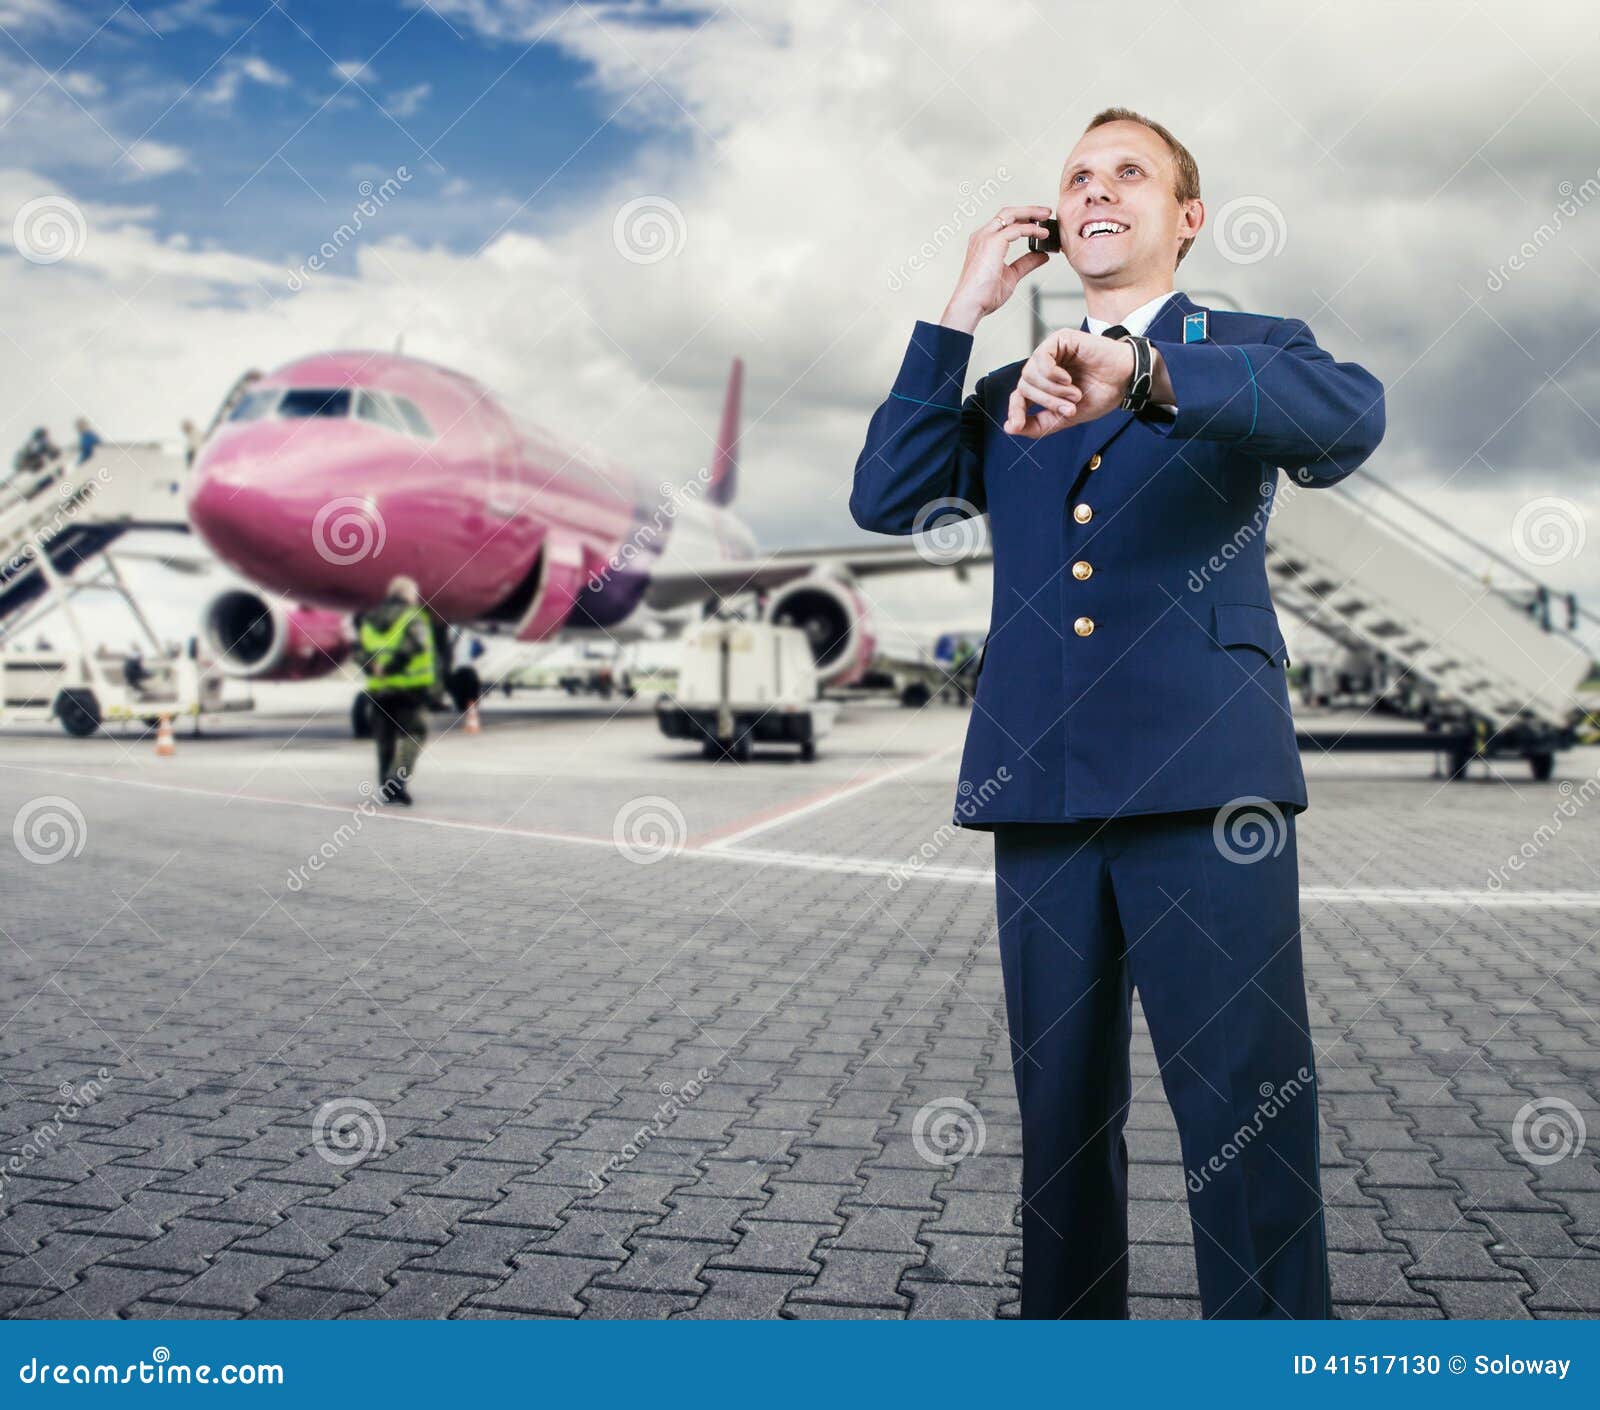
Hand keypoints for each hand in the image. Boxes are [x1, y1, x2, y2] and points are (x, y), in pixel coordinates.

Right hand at [939, 206, 1054, 333]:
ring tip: (1047, 217)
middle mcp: (982, 236)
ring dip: (1031, 213)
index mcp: (984, 242)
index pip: (1005, 222)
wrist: (971, 305)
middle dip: (1029, 210)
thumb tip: (1041, 255)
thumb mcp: (1011, 275)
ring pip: (1011, 214)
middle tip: (1046, 213)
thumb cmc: (984, 295)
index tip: (1039, 223)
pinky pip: (1016, 229)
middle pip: (1008, 213)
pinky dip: (1031, 229)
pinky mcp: (992, 242)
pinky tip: (1042, 235)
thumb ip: (1025, 263)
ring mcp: (986, 237)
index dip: (1023, 219)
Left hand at [1003, 329, 1137, 438]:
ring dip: (1053, 390)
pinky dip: (1052, 374)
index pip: (1018, 397)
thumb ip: (1039, 424)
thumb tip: (1010, 428)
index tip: (1016, 425)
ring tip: (1075, 394)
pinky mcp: (1060, 339)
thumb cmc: (1100, 394)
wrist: (1124, 381)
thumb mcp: (1065, 417)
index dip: (1015, 411)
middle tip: (1071, 408)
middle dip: (1047, 401)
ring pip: (1030, 374)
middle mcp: (1043, 367)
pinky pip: (1041, 358)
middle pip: (1024, 386)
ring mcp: (1051, 352)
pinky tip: (1067, 379)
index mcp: (1043, 385)